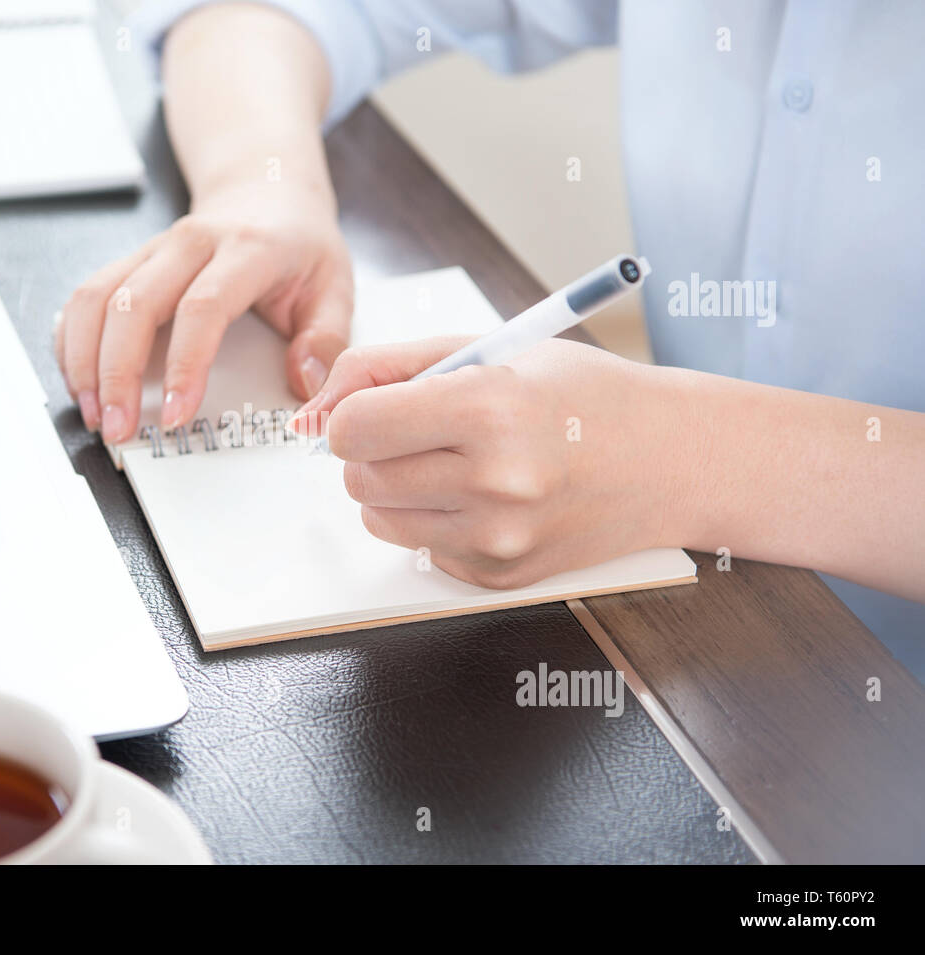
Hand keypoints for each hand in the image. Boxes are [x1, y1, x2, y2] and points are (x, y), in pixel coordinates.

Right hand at [54, 179, 352, 440]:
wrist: (266, 188)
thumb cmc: (299, 244)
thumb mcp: (336, 286)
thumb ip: (327, 339)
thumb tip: (306, 388)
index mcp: (246, 250)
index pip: (202, 307)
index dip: (185, 365)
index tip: (177, 415)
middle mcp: (190, 244)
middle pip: (133, 304)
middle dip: (117, 373)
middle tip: (118, 428)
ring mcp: (153, 251)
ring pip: (97, 297)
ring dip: (85, 360)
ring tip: (95, 414)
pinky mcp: (130, 262)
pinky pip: (86, 297)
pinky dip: (73, 341)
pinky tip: (81, 381)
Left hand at [288, 337, 691, 589]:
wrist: (671, 459)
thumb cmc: (581, 393)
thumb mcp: (489, 348)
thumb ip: (390, 367)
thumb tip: (316, 408)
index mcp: (489, 410)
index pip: (355, 428)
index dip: (351, 414)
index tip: (373, 407)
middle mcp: (494, 482)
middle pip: (357, 477)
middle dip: (372, 451)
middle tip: (421, 431)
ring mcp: (499, 539)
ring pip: (378, 518)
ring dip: (395, 489)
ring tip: (452, 462)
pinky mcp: (500, 577)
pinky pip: (420, 549)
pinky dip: (434, 522)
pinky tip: (486, 496)